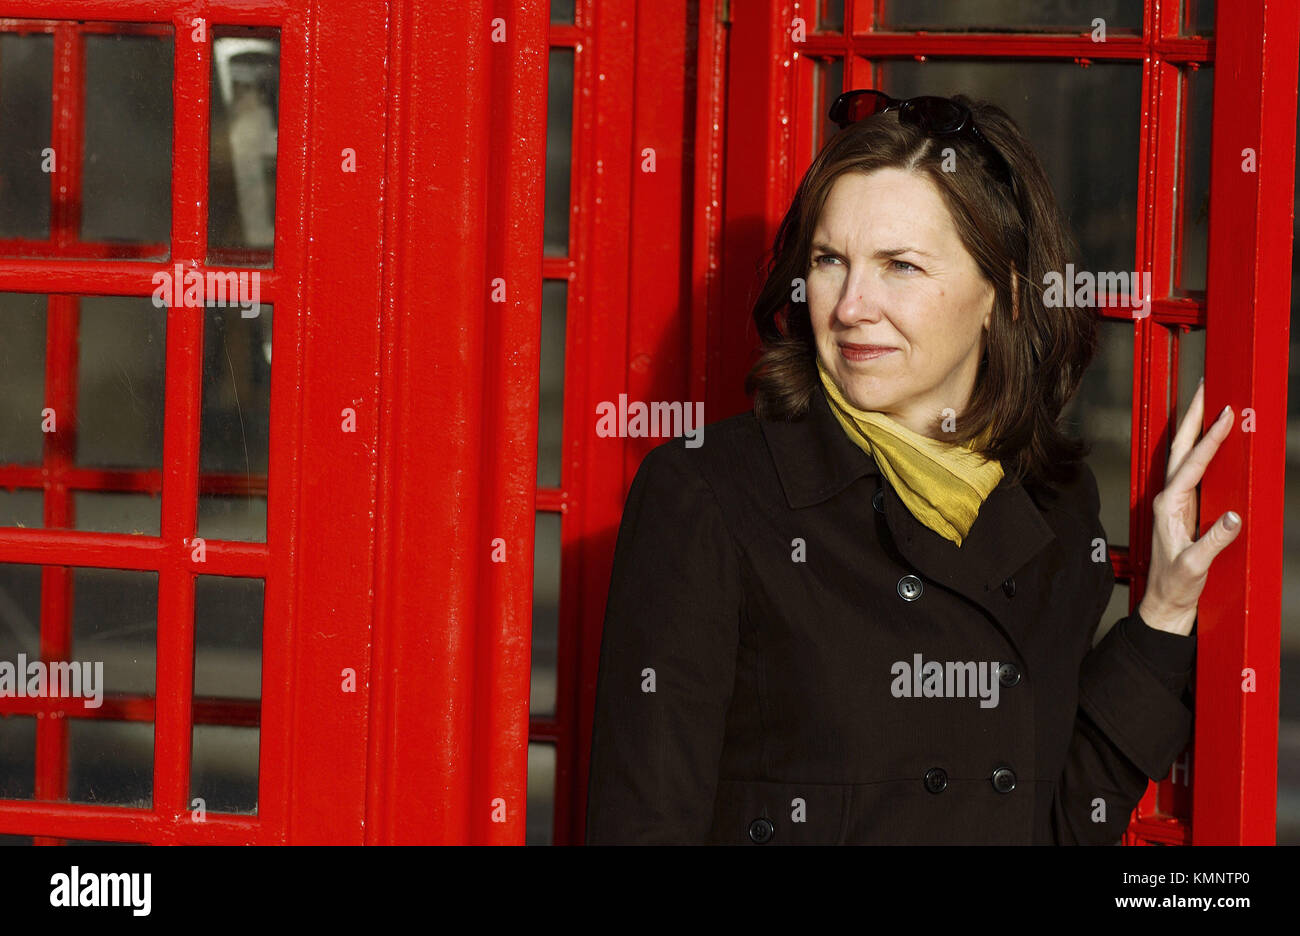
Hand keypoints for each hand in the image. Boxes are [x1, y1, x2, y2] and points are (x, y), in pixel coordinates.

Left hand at [1137, 380, 1241, 635]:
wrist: (1165, 604)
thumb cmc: (1176, 587)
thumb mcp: (1194, 567)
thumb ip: (1212, 543)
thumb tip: (1232, 518)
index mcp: (1167, 506)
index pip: (1191, 465)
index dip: (1209, 439)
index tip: (1224, 414)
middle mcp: (1167, 498)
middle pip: (1180, 448)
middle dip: (1193, 416)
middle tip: (1207, 386)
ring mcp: (1175, 502)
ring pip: (1185, 456)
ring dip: (1196, 427)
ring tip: (1210, 401)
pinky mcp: (1184, 508)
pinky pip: (1194, 470)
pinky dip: (1203, 449)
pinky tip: (1213, 438)